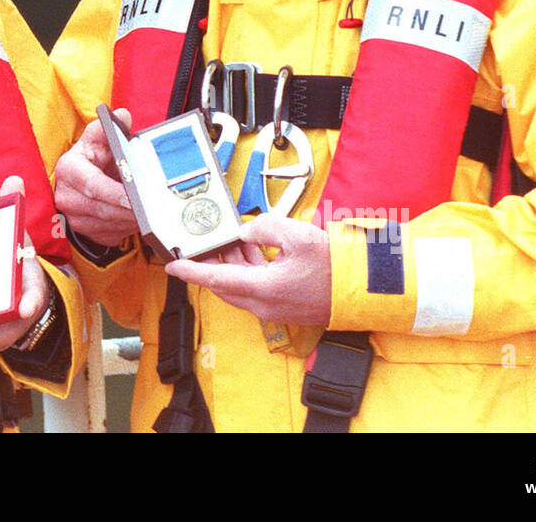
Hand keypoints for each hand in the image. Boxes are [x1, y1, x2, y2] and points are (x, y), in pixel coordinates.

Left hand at [0, 176, 50, 361]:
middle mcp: (19, 308)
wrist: (14, 275)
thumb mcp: (13, 231)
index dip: (31, 300)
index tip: (24, 307)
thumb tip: (13, 180)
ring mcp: (5, 325)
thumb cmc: (12, 256)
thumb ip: (11, 207)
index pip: (35, 293)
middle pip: (11, 328)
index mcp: (29, 283)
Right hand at [53, 110, 138, 247]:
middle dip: (130, 209)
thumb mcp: (97, 139)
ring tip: (150, 211)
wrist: (81, 180)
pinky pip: (112, 234)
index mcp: (69, 169)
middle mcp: (67, 196)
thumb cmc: (92, 158)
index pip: (92, 184)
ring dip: (131, 219)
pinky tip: (138, 217)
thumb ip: (110, 128)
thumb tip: (123, 116)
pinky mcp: (87, 233)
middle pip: (103, 208)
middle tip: (153, 208)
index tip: (133, 198)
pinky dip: (128, 227)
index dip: (114, 193)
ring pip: (110, 224)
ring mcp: (75, 218)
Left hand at [164, 213, 331, 326]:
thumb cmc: (335, 266)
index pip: (214, 279)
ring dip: (232, 266)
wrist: (363, 289)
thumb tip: (248, 231)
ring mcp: (273, 309)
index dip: (190, 271)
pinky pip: (255, 290)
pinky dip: (249, 271)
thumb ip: (264, 228)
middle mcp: (263, 304)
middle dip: (211, 264)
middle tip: (203, 246)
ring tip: (234, 241)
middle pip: (223, 285)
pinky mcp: (283, 308)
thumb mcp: (296, 235)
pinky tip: (255, 251)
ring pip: (239, 288)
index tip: (172, 265)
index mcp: (262, 287)